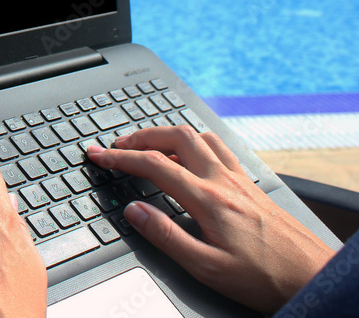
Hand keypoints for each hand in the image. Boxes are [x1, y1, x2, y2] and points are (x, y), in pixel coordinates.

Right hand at [86, 126, 334, 313]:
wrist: (314, 278)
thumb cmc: (264, 279)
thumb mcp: (206, 268)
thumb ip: (166, 236)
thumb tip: (134, 211)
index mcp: (208, 200)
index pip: (154, 165)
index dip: (120, 158)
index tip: (99, 156)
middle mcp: (224, 181)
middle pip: (175, 136)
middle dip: (140, 136)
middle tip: (118, 147)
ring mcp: (240, 179)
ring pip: (199, 136)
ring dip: (167, 134)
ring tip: (148, 146)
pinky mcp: (252, 185)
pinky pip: (220, 147)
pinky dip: (195, 142)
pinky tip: (192, 155)